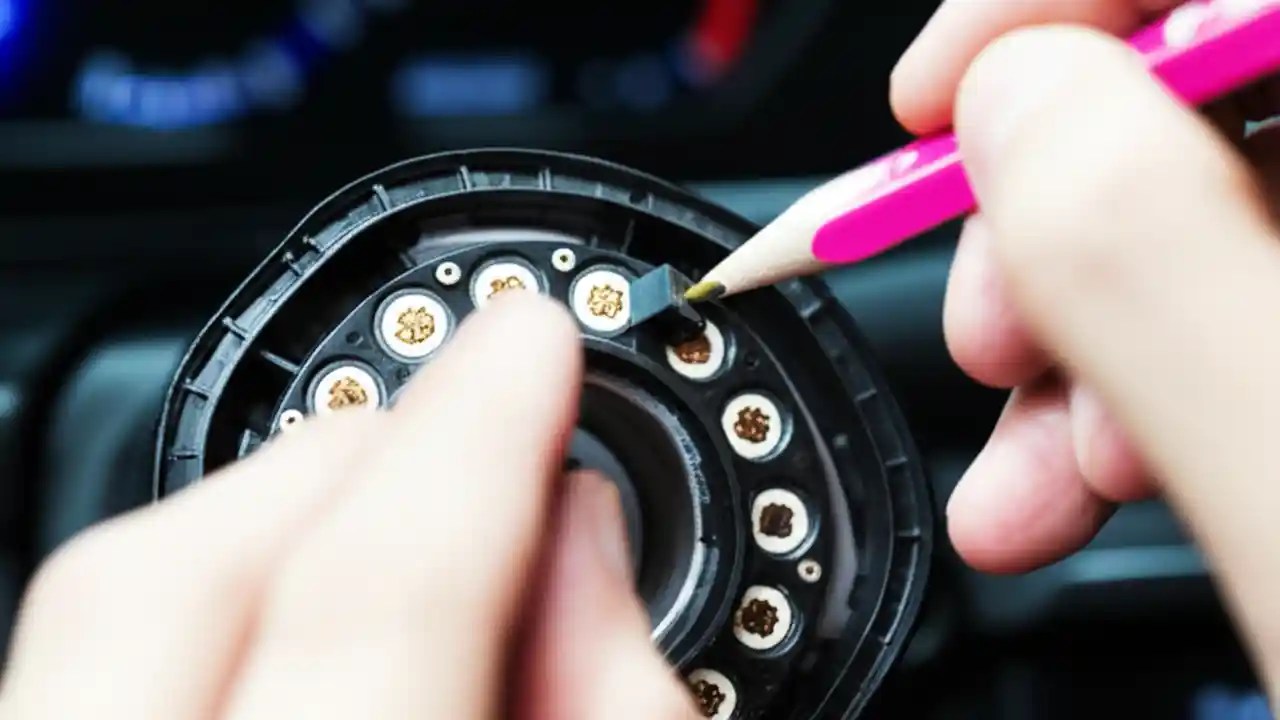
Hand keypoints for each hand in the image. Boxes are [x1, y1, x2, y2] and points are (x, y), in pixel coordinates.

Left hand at [0, 295, 697, 718]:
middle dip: (351, 454)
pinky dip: (209, 595)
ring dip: (272, 513)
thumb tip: (590, 538)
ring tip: (413, 520)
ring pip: (105, 604)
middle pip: (174, 576)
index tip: (533, 340)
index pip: (381, 598)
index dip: (477, 439)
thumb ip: (618, 704)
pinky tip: (311, 613)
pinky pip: (86, 658)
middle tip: (482, 424)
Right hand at [893, 0, 1279, 689]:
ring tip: (1038, 467)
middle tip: (987, 334)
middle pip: (1250, 79)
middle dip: (1069, 207)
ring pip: (1249, 208)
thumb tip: (1016, 107)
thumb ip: (1160, 271)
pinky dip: (1158, 385)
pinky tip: (1089, 480)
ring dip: (1098, 328)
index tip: (937, 101)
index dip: (1072, 4)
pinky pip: (1267, 309)